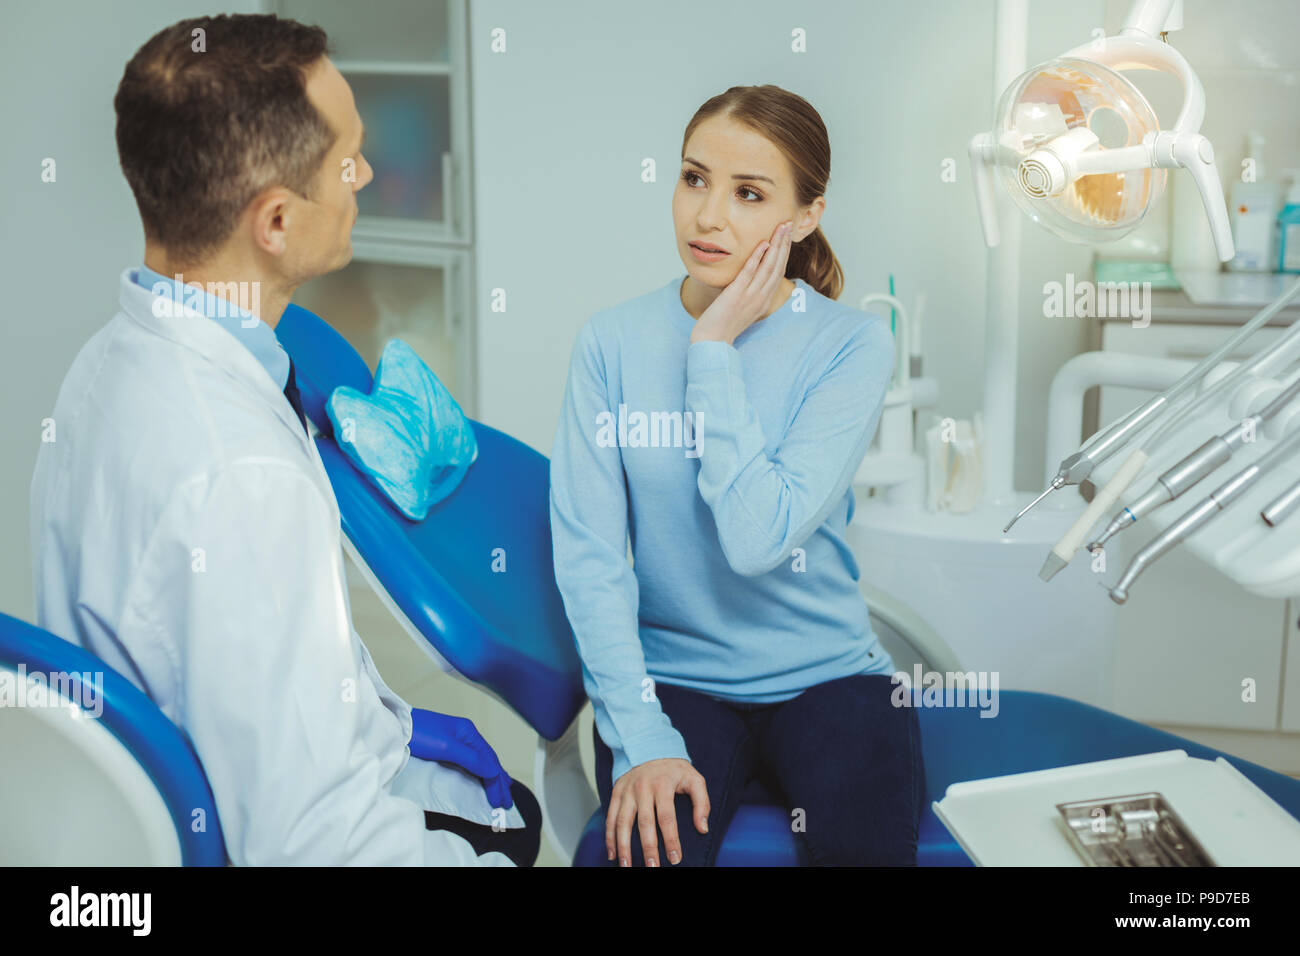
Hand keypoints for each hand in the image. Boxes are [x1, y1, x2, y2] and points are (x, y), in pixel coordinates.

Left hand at [408, 708, 513, 809]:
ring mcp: (457, 740)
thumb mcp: (446, 747)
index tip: (501, 802)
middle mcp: (466, 736)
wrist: (395, 727)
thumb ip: (471, 759)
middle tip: (507, 802)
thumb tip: (493, 771)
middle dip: (499, 781)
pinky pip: (471, 762)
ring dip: (492, 777)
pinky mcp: (447, 747)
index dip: (497, 782)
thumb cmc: (419, 734)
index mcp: (469, 733)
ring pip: (481, 761)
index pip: (489, 761)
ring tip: (502, 790)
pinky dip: (481, 772)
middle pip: (488, 761)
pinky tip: (483, 777)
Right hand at [607, 757, 709, 866]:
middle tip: (652, 867)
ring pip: (622, 822)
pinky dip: (609, 836)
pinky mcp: (616, 792)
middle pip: (644, 822)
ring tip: (626, 866)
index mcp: (663, 785)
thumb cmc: (674, 769)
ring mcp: (627, 791)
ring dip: (623, 846)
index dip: (671, 840)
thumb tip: (703, 828)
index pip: (667, 817)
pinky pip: (610, 817)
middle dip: (648, 847)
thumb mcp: (694, 779)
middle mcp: (642, 788)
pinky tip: (613, 853)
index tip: (675, 858)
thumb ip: (702, 803)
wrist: (649, 747)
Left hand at [690, 219, 793, 345]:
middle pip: (778, 265)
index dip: (784, 251)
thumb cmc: (724, 325)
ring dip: (776, 245)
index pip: (779, 270)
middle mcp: (762, 297)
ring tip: (781, 228)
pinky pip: (749, 273)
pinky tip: (762, 244)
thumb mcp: (743, 307)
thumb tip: (750, 277)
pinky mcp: (737, 295)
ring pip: (768, 267)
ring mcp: (750, 296)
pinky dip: (757, 258)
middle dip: (784, 243)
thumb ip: (749, 293)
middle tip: (789, 223)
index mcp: (764, 299)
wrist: (713, 341)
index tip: (787, 234)